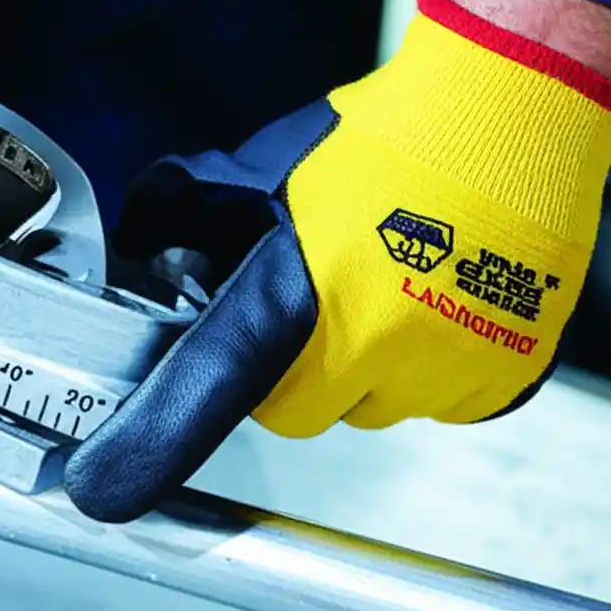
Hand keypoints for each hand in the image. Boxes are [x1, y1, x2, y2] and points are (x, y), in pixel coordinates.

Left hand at [66, 0, 610, 522]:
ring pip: (363, 408)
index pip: (210, 384)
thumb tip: (136, 245)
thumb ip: (181, 210)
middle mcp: (366, 347)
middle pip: (287, 410)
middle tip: (304, 307)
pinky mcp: (494, 380)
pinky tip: (426, 302)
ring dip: (357, 370)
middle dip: (281, 373)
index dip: (152, 440)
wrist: (507, 122)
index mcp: (296, 295)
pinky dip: (421, 368)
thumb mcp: (257, 169)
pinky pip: (432, 402)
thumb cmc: (375, 143)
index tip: (103, 489)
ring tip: (378, 289)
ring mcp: (436, 371)